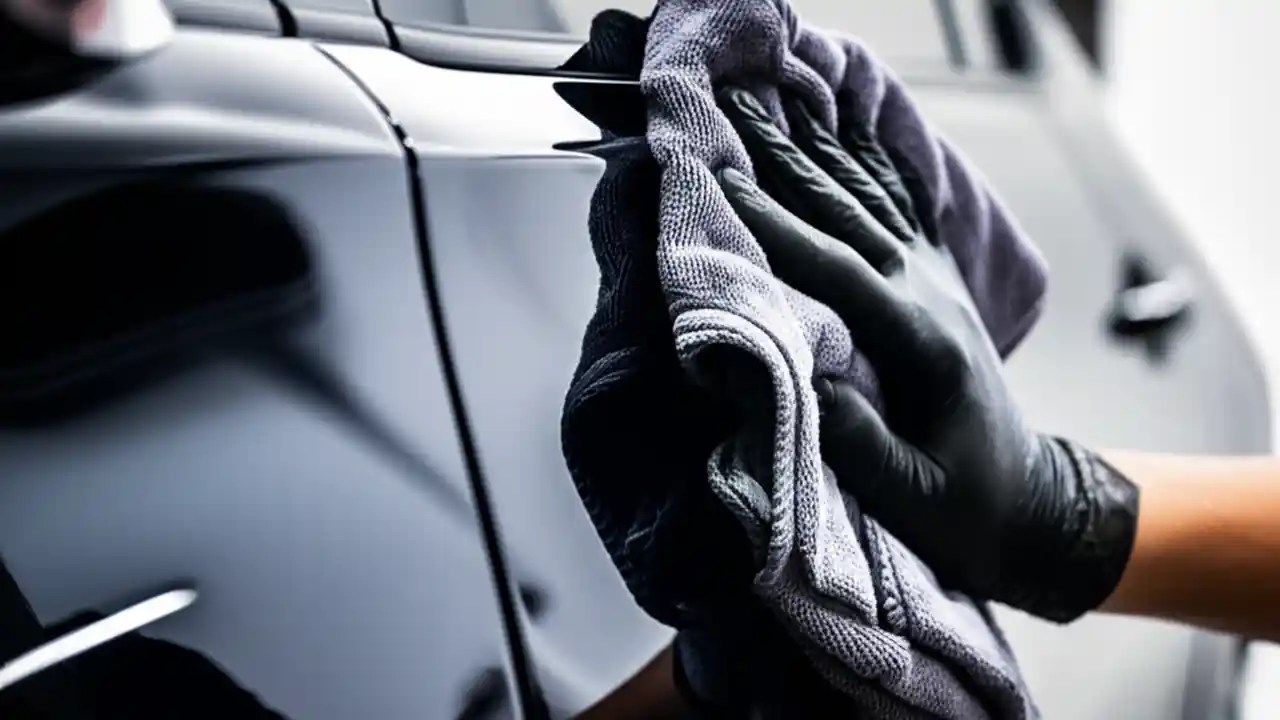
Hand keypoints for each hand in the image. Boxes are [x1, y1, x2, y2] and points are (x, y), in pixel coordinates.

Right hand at [716, 87, 1138, 621]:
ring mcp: (942, 289)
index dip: (781, 227)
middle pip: (854, 215)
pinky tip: (853, 144)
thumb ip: (861, 441)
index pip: (840, 269)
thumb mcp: (913, 496)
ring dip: (825, 158)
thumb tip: (803, 378)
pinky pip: (903, 216)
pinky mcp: (941, 292)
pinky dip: (873, 175)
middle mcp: (934, 299)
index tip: (728, 186)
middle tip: (741, 116)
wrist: (1032, 506)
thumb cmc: (966, 511)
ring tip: (783, 114)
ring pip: (877, 205)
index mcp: (924, 344)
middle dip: (793, 165)